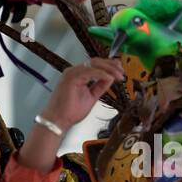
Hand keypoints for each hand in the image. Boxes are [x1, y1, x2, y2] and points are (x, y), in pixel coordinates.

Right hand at [18, 58, 124, 173]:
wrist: (59, 120)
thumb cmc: (71, 111)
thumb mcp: (92, 96)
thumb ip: (100, 87)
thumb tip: (110, 79)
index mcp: (79, 75)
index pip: (96, 65)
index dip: (110, 65)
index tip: (121, 70)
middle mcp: (74, 71)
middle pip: (96, 62)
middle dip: (112, 66)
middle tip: (122, 73)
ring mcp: (72, 73)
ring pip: (93, 64)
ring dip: (109, 69)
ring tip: (119, 76)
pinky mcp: (70, 77)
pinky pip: (89, 71)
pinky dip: (101, 74)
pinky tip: (110, 78)